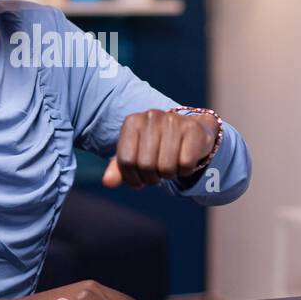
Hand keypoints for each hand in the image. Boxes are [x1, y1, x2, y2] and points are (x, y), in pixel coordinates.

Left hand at [101, 109, 216, 188]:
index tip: (139, 179)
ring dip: (169, 175)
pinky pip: (185, 164)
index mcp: (132, 121)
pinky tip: (183, 161)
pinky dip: (184, 171)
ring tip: (170, 167)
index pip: (126, 161)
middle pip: (146, 165)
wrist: (191, 132)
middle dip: (151, 178)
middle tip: (157, 174)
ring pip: (166, 167)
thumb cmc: (157, 147)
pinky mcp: (193, 129)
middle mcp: (151, 116)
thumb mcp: (135, 155)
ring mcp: (173, 121)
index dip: (132, 178)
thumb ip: (119, 169)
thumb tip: (107, 182)